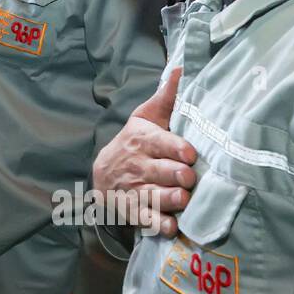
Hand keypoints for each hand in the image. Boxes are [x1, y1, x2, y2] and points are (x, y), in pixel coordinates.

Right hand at [92, 68, 196, 236]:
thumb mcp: (144, 118)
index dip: (175, 148)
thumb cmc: (134, 142)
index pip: (159, 142)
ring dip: (169, 199)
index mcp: (143, 140)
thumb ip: (165, 97)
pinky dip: (157, 224)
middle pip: (159, 171)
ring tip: (183, 199)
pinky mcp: (133, 210)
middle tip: (189, 178)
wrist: (103, 173)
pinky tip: (171, 226)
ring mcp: (135, 189)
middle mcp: (138, 164)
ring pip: (153, 195)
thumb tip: (181, 68)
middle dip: (175, 175)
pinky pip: (145, 219)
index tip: (190, 154)